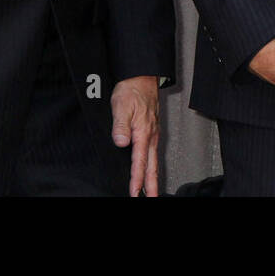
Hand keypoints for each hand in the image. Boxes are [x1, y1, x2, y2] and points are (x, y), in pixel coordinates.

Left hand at [111, 75, 159, 196]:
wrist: (141, 77)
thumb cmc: (132, 90)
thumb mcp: (121, 106)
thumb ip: (120, 126)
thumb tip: (120, 142)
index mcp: (143, 132)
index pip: (139, 161)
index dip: (137, 179)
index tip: (134, 192)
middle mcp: (150, 135)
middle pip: (152, 166)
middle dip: (152, 185)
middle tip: (151, 199)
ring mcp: (153, 133)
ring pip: (154, 160)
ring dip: (153, 177)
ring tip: (151, 191)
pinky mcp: (151, 130)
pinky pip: (152, 152)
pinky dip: (152, 164)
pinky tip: (149, 167)